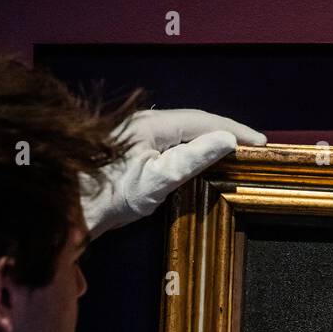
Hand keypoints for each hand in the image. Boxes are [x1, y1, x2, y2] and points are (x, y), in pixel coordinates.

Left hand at [80, 108, 266, 237]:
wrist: (73, 211)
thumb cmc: (110, 196)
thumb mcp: (157, 180)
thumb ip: (192, 158)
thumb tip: (226, 141)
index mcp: (151, 124)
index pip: (203, 121)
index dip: (233, 130)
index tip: (259, 142)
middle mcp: (144, 124)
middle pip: (194, 124)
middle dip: (224, 134)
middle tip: (252, 148)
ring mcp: (137, 137)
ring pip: (183, 134)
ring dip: (209, 142)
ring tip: (234, 154)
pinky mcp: (133, 153)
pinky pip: (171, 145)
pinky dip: (193, 151)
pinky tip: (202, 162)